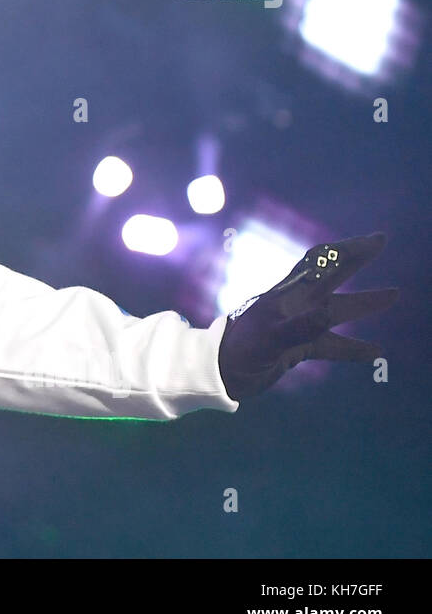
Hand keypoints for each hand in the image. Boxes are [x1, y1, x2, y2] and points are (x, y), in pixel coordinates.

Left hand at [217, 232, 397, 401]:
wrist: (219, 373)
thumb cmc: (241, 351)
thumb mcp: (270, 340)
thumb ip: (299, 327)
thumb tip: (328, 313)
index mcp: (287, 295)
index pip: (320, 264)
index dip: (346, 250)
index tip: (373, 241)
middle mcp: (295, 305)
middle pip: (332, 276)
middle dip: (357, 259)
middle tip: (381, 242)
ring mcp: (297, 325)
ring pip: (338, 311)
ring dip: (364, 304)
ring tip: (394, 295)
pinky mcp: (297, 347)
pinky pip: (331, 344)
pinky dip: (353, 347)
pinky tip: (375, 351)